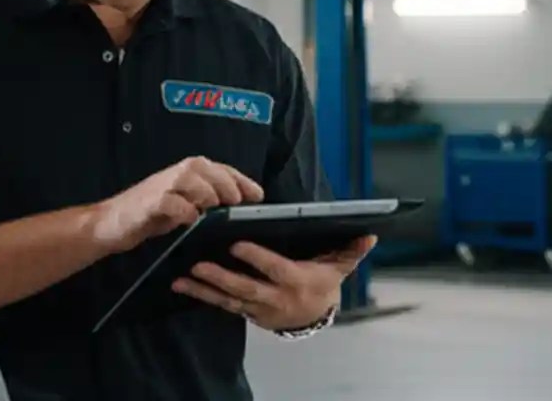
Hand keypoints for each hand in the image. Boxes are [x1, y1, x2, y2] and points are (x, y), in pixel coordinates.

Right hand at [90, 157, 263, 254]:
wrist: (112, 223)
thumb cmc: (152, 213)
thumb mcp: (185, 204)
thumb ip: (207, 200)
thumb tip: (241, 204)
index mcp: (190, 171)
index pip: (223, 170)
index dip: (242, 181)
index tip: (258, 196)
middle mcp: (178, 172)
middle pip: (210, 171)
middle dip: (228, 186)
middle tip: (237, 203)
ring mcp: (163, 186)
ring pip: (192, 180)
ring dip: (207, 194)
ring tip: (214, 208)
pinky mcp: (150, 202)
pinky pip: (172, 203)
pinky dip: (184, 211)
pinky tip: (190, 221)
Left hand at [172, 235, 376, 330]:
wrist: (316, 316)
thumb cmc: (324, 281)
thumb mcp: (339, 266)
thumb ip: (352, 250)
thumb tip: (370, 235)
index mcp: (297, 282)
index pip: (274, 269)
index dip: (256, 257)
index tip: (236, 243)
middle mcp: (276, 300)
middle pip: (246, 288)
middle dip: (221, 277)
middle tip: (198, 263)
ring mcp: (260, 309)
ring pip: (229, 300)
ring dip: (204, 290)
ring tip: (181, 278)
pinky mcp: (248, 313)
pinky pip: (223, 306)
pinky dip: (203, 296)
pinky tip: (183, 286)